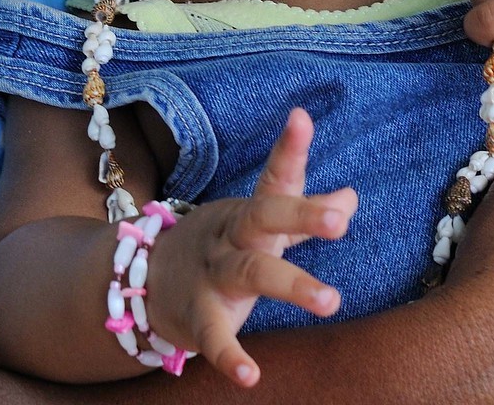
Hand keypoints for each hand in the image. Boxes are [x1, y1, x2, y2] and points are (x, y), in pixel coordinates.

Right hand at [145, 108, 357, 387]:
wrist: (141, 281)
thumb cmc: (221, 248)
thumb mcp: (259, 225)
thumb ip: (304, 210)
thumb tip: (352, 196)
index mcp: (249, 213)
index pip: (275, 178)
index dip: (289, 148)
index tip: (301, 118)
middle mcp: (230, 236)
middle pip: (263, 217)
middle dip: (301, 215)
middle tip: (341, 221)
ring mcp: (210, 274)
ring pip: (249, 273)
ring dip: (291, 285)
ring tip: (332, 300)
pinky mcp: (196, 316)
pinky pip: (212, 336)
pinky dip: (228, 356)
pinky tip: (249, 376)